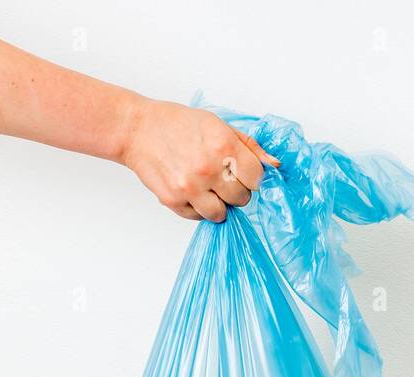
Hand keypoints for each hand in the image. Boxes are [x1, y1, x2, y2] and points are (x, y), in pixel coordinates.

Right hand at [121, 99, 279, 221]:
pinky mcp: (174, 201)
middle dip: (235, 190)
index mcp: (224, 147)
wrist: (138, 129)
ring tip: (207, 187)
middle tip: (221, 178)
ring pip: (221, 214)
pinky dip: (198, 208)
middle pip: (242, 198)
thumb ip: (249, 146)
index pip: (257, 179)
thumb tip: (275, 165)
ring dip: (218, 204)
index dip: (252, 177)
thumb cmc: (178, 124)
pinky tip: (190, 190)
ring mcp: (190, 188)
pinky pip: (198, 217)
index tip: (242, 173)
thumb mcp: (218, 125)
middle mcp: (209, 170)